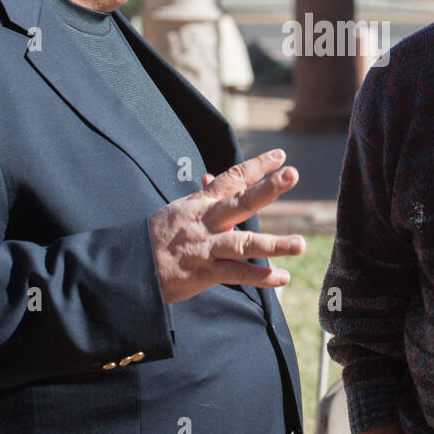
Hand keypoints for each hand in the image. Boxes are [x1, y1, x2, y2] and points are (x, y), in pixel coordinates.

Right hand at [147, 148, 304, 303]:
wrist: (133, 266)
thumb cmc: (159, 236)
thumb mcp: (180, 209)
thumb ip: (204, 197)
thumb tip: (214, 178)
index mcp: (202, 203)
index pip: (232, 178)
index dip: (257, 166)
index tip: (281, 156)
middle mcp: (208, 222)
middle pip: (241, 202)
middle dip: (267, 189)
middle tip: (292, 175)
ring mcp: (208, 248)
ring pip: (244, 244)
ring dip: (274, 244)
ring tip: (301, 244)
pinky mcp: (206, 273)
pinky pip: (237, 275)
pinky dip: (260, 277)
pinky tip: (282, 277)